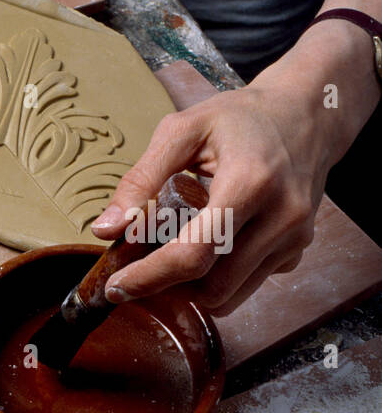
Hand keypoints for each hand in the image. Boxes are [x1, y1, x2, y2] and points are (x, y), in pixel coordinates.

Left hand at [91, 23, 377, 315]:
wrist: (307, 116)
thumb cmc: (239, 119)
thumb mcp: (184, 130)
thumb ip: (141, 179)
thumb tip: (105, 230)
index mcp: (251, 182)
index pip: (195, 253)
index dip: (150, 277)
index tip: (115, 287)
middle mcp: (282, 217)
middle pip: (212, 286)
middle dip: (167, 287)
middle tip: (135, 271)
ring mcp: (294, 239)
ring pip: (229, 297)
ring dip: (191, 290)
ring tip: (168, 257)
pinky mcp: (296, 253)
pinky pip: (246, 286)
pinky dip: (216, 280)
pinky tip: (204, 249)